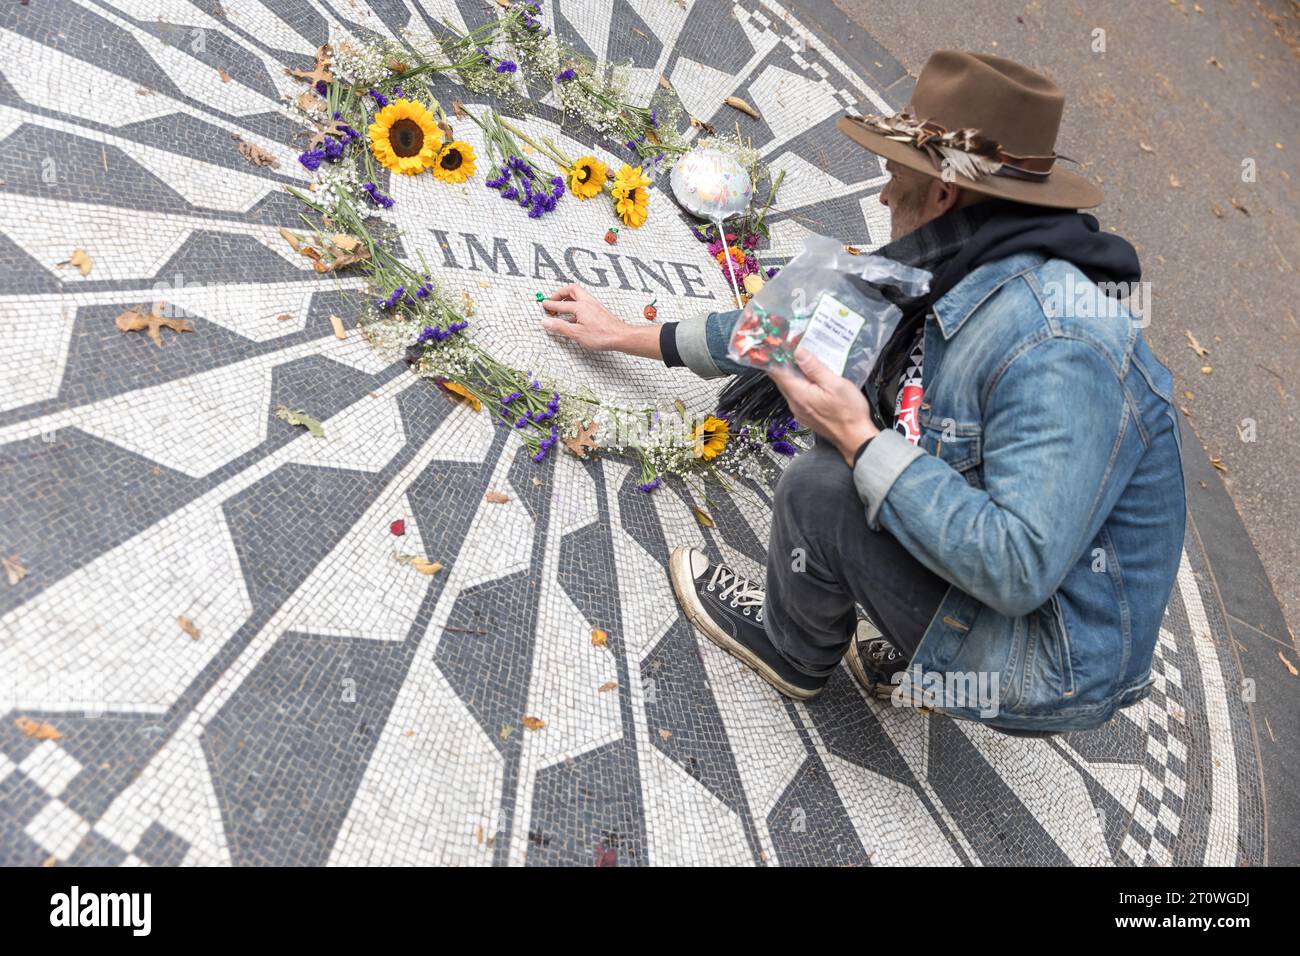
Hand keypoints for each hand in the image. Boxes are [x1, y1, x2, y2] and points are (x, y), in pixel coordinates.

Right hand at [539, 284, 662, 358]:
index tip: (543, 306)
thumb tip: (546, 322)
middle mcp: (587, 302)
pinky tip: (573, 318)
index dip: (550, 305)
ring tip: (561, 309)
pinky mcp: (598, 311)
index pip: (560, 305)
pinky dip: (575, 307)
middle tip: (553, 300)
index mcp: (580, 306)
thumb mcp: (577, 333)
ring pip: (578, 296)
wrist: (621, 336)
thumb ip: (560, 327)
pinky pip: (584, 303)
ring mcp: (594, 305)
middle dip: (560, 293)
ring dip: (568, 300)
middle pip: (571, 290)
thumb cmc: (602, 335)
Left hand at [769, 349, 878, 465]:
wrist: (856, 438)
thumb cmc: (849, 413)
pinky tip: (815, 378)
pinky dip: (803, 384)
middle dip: (787, 362)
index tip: (778, 345)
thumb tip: (799, 353)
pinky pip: (799, 395)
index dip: (775, 357)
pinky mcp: (806, 414)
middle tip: (795, 346)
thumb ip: (815, 368)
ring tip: (808, 360)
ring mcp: (799, 411)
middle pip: (783, 379)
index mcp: (799, 394)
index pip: (777, 372)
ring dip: (796, 373)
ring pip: (791, 387)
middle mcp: (795, 404)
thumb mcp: (834, 384)